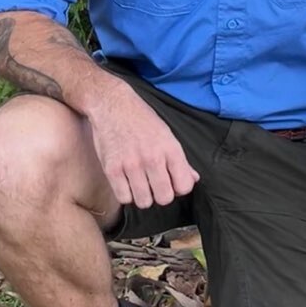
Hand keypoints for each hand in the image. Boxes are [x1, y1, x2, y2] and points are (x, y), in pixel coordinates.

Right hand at [88, 78, 199, 208]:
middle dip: (161, 194)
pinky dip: (125, 194)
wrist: (112, 104)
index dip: (179, 188)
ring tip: (139, 182)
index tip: (171, 182)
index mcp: (170, 149)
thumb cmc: (141, 119)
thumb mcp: (166, 134)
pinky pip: (124, 198)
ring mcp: (131, 165)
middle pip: (164, 198)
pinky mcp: (112, 169)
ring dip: (142, 196)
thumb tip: (193, 179)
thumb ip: (180, 160)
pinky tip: (126, 181)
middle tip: (154, 184)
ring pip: (144, 202)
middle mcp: (152, 158)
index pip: (184, 186)